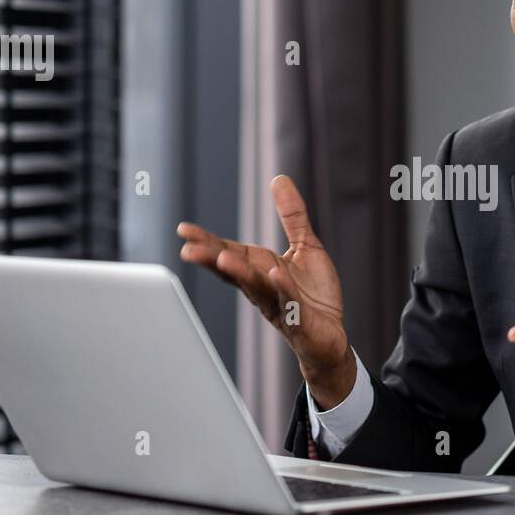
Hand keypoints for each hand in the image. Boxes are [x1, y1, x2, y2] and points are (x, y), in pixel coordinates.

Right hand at [176, 175, 355, 408]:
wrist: (331, 335)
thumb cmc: (313, 294)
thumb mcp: (306, 245)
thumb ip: (291, 215)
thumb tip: (279, 179)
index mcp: (260, 268)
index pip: (229, 252)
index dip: (207, 242)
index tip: (184, 230)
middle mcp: (263, 287)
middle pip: (233, 271)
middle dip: (211, 259)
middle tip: (188, 249)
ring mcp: (279, 304)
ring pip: (255, 287)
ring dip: (239, 273)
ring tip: (223, 258)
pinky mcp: (299, 320)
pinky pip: (289, 303)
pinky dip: (281, 289)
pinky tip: (273, 273)